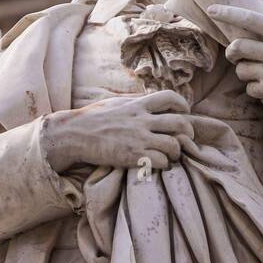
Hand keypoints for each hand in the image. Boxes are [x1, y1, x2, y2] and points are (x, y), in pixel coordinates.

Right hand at [41, 90, 192, 172]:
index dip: (183, 104)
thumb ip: (134, 103)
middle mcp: (142, 120)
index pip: (170, 97)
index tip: (185, 112)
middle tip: (185, 139)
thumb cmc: (92, 118)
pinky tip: (159, 165)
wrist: (75, 135)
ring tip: (172, 156)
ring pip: (174, 145)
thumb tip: (147, 101)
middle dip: (188, 133)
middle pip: (179, 123)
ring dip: (177, 152)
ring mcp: (139, 139)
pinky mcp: (134, 156)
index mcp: (137, 105)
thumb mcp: (115, 103)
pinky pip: (161, 161)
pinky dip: (165, 164)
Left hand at [208, 4, 262, 122]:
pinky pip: (250, 89)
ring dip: (245, 73)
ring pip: (241, 70)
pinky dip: (256, 90)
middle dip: (232, 52)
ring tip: (261, 75)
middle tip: (236, 55)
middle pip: (238, 47)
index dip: (229, 13)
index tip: (212, 10)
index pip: (252, 19)